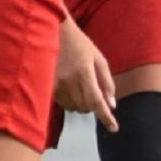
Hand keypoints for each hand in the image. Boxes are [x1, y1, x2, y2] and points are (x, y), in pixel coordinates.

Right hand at [54, 16, 118, 130]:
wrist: (52, 33)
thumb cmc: (79, 45)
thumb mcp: (98, 59)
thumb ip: (107, 82)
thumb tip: (111, 105)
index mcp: (84, 72)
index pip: (96, 100)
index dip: (105, 117)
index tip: (114, 128)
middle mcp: (68, 81)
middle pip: (85, 107)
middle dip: (93, 106)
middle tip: (94, 93)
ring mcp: (55, 85)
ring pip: (74, 108)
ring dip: (81, 104)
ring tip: (81, 86)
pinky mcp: (46, 87)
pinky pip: (63, 104)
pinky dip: (70, 101)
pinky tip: (70, 87)